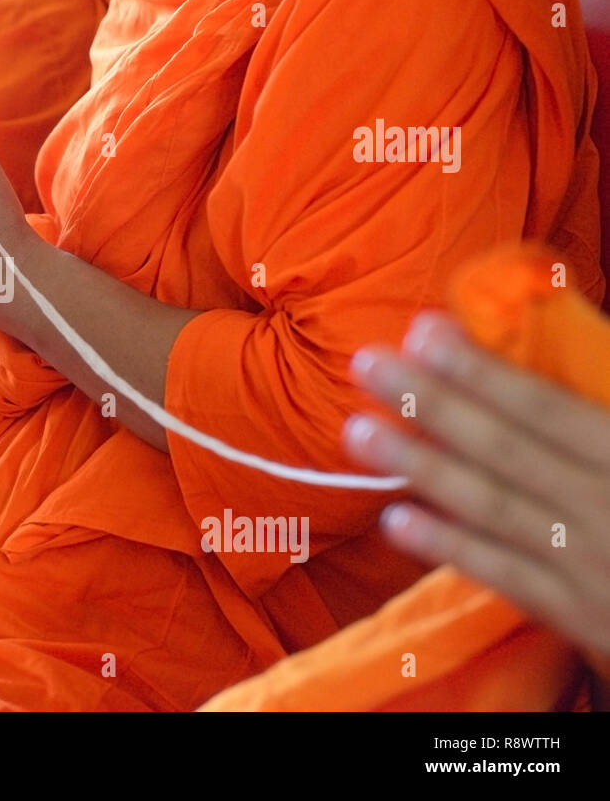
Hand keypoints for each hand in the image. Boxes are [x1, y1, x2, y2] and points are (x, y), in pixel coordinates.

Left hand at [344, 311, 609, 667]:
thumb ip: (587, 397)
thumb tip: (522, 331)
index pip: (546, 407)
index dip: (482, 371)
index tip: (422, 332)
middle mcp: (607, 503)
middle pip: (506, 450)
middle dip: (432, 404)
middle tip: (365, 365)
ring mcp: (589, 562)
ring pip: (493, 507)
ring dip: (422, 468)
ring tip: (357, 431)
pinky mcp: (574, 612)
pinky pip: (503, 575)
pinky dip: (449, 547)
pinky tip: (395, 519)